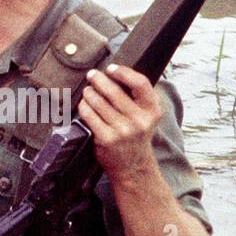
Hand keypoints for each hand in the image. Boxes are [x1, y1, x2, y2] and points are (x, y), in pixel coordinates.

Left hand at [78, 65, 161, 182]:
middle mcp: (139, 121)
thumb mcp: (146, 117)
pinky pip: (89, 114)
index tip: (111, 68)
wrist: (133, 167)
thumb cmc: (136, 136)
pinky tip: (84, 105)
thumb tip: (113, 73)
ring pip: (98, 101)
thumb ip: (137, 98)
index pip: (140, 83)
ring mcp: (123, 130)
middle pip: (113, 90)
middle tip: (92, 75)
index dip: (123, 72)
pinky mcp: (106, 138)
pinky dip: (83, 106)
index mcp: (152, 111)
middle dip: (98, 79)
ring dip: (89, 92)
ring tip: (88, 91)